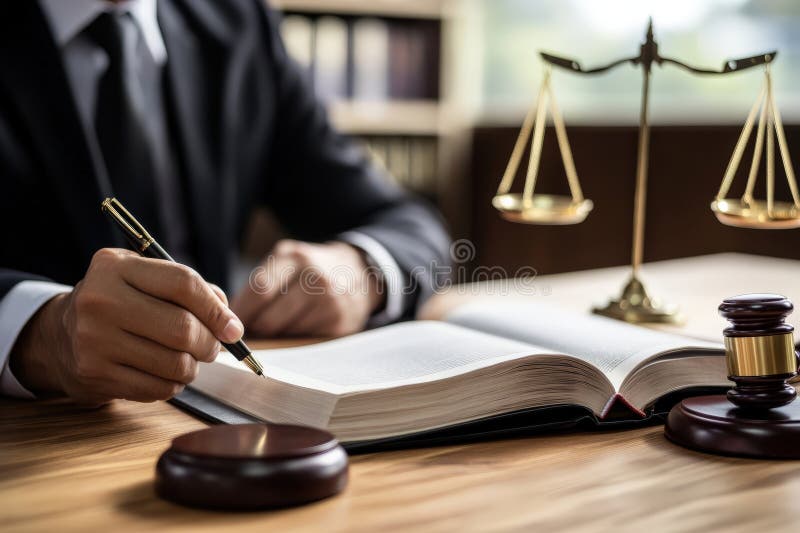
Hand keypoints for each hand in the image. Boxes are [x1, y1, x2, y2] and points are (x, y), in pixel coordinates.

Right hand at [10, 248, 243, 404]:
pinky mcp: (94, 374)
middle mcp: (99, 300)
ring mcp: (93, 339)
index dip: (217, 308)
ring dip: (193, 367)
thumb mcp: (145, 280)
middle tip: (212, 347)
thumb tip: (230, 324)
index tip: (233, 328)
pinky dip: (173, 384)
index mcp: (115, 267)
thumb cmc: (120, 304)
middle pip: (182, 327)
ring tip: (187, 360)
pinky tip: (165, 374)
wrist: (59, 336)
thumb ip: (191, 291)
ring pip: (174, 363)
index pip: (183, 284)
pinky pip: (157, 387)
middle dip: (210, 343)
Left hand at [230, 239, 383, 337]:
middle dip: (255, 330)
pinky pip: (304, 339)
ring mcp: (330, 301)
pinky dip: (294, 339)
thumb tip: (228, 317)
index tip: (228, 324)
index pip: (260, 289)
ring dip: (275, 336)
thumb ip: (261, 283)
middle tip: (249, 333)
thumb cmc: (310, 270)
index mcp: (294, 258)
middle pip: (270, 318)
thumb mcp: (287, 261)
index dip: (241, 313)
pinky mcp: (340, 322)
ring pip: (285, 333)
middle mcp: (314, 278)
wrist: (358, 272)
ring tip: (276, 329)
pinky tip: (298, 329)